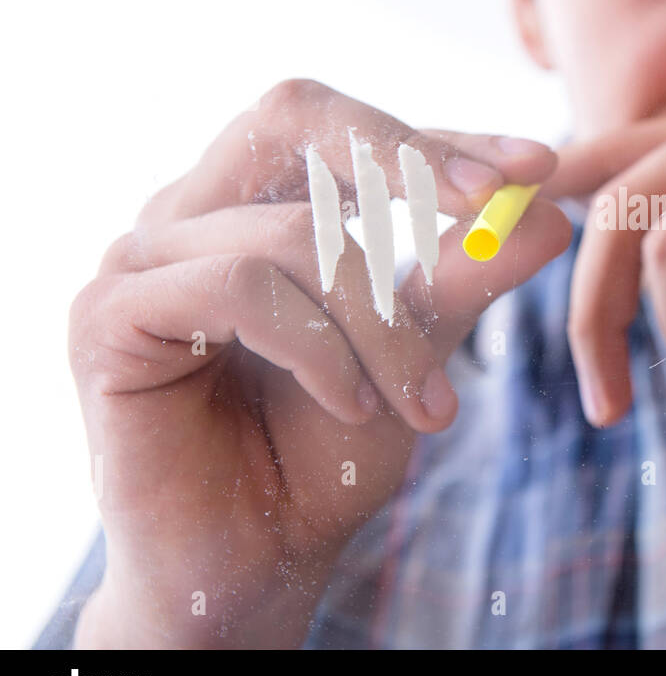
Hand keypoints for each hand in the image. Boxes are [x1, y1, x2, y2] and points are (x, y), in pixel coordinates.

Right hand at [71, 78, 570, 646]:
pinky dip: (316, 347)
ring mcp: (141, 257)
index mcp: (252, 204)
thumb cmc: (323, 454)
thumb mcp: (415, 352)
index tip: (537, 165)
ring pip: (289, 233)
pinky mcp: (109, 315)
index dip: (442, 139)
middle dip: (409, 158)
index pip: (346, 132)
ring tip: (423, 405)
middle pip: (294, 113)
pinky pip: (238, 286)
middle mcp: (190, 212)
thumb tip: (547, 210)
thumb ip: (467, 277)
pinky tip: (345, 404)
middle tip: (492, 204)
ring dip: (381, 322)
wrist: (255, 562)